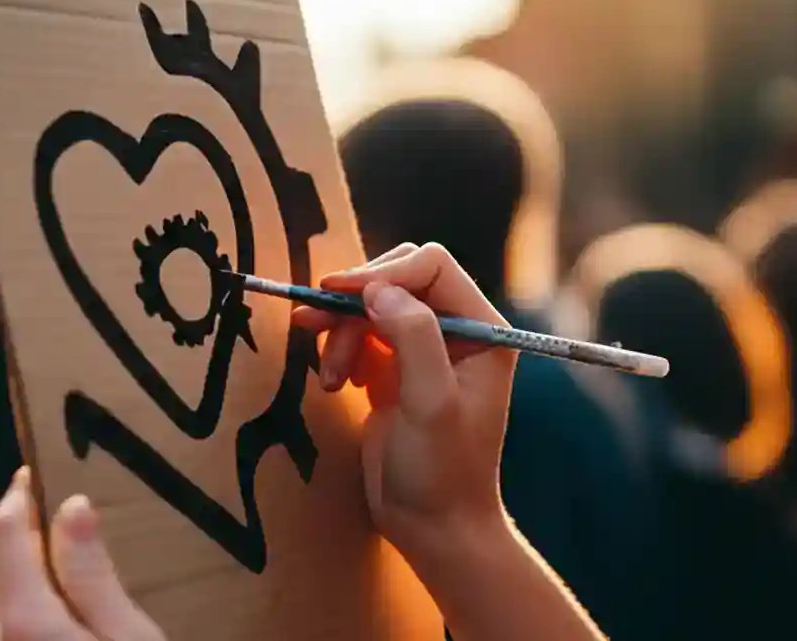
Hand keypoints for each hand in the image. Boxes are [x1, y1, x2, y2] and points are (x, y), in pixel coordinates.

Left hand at [0, 468, 165, 640]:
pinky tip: (38, 640)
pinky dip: (1, 633)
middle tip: (67, 552)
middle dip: (23, 556)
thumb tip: (72, 506)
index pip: (3, 532)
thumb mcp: (132, 638)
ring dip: (10, 598)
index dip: (17, 497)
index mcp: (26, 617)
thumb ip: (94, 578)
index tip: (33, 476)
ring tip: (57, 602)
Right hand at [293, 243, 516, 558]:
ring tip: (328, 376)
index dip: (382, 272)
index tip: (337, 291)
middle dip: (352, 302)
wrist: (433, 527)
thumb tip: (378, 290)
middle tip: (315, 323)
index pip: (431, 267)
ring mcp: (422, 351)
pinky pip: (357, 335)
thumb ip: (413, 338)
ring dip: (338, 330)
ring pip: (369, 306)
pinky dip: (337, 349)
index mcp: (481, 331)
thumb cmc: (444, 472)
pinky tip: (334, 383)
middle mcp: (455, 333)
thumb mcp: (431, 404)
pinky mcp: (393, 371)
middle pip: (395, 279)